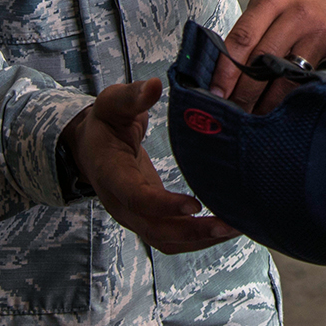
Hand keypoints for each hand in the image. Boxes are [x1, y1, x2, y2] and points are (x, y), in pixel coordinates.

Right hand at [63, 79, 240, 253]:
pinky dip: (197, 238)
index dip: (164, 204)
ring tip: (236, 227)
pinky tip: (225, 226)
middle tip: (230, 223)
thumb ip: (132, 97)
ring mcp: (134, 214)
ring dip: (200, 240)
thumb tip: (154, 85)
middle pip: (154, 229)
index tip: (196, 205)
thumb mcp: (112, 103)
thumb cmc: (104, 122)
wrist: (90, 146)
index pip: (135, 197)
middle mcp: (120, 202)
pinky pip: (171, 237)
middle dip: (192, 232)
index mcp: (110, 173)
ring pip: (165, 240)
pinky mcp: (148, 217)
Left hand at [211, 0, 325, 113]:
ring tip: (251, 113)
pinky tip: (277, 107)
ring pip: (287, 77)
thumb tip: (222, 79)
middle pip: (264, 61)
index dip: (226, 70)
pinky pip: (307, 82)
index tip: (215, 93)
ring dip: (265, 101)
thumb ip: (246, 35)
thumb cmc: (288, 5)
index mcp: (273, 1)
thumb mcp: (264, 6)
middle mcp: (298, 15)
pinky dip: (289, 99)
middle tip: (231, 110)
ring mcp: (320, 33)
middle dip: (244, 91)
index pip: (244, 38)